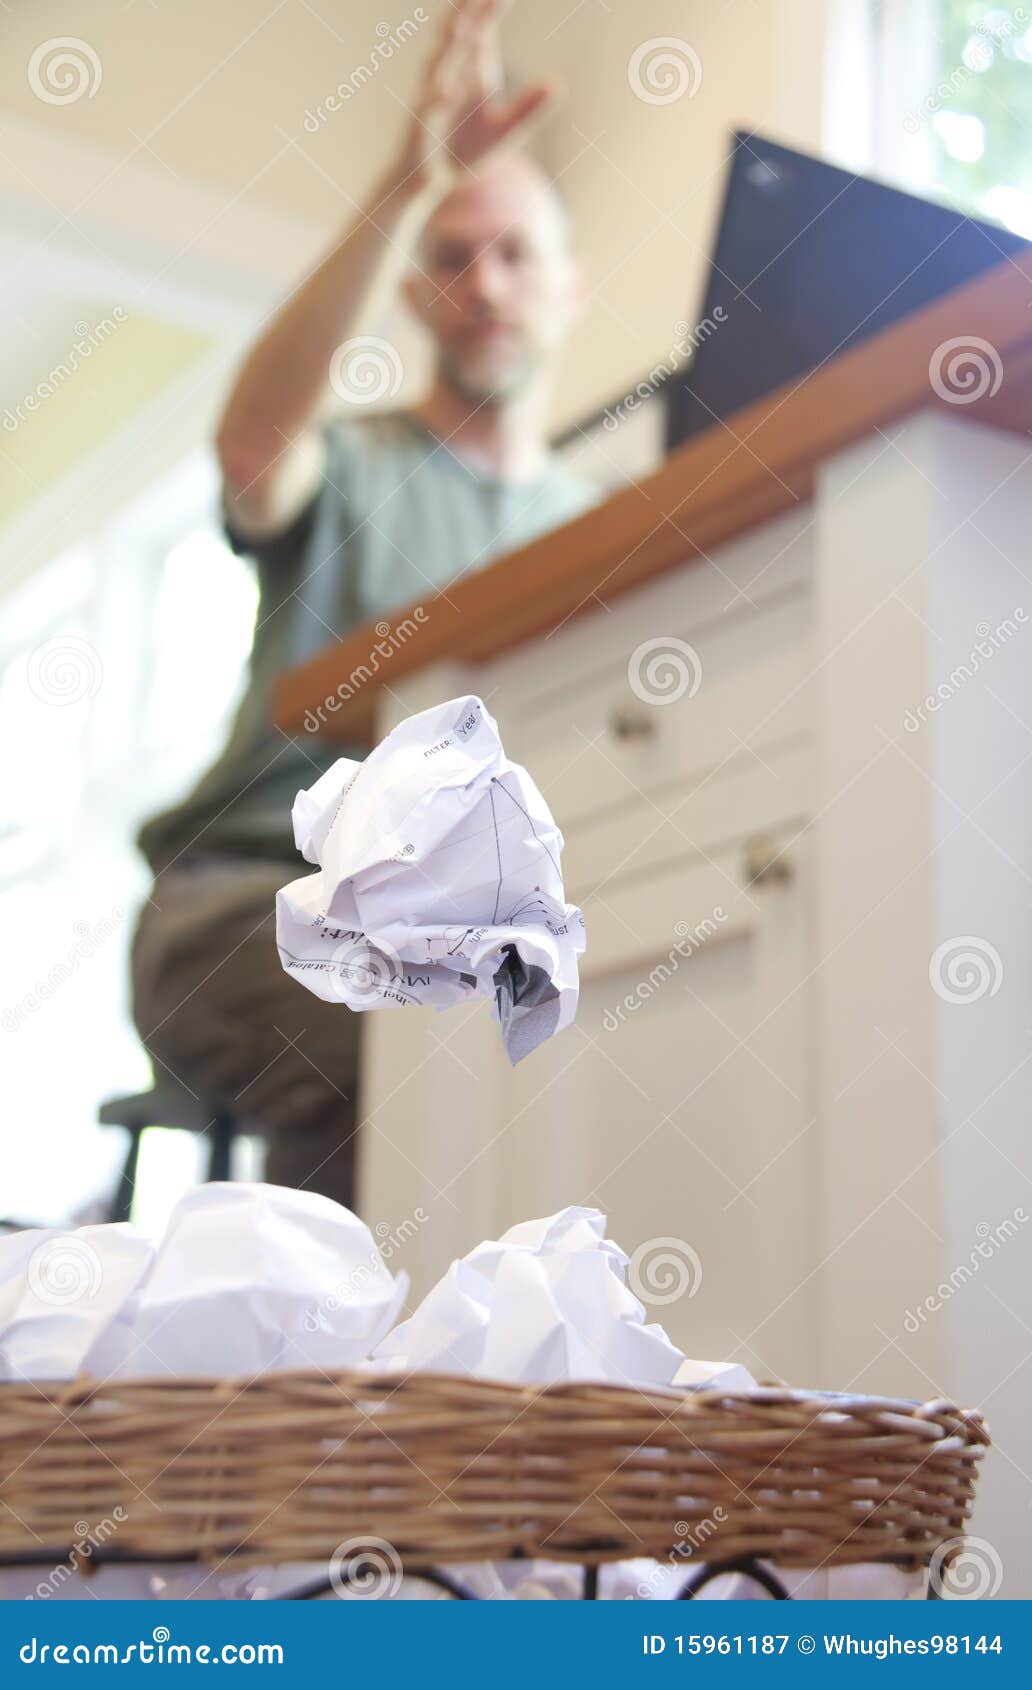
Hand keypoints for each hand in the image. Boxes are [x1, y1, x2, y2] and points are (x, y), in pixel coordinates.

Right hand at [397, 0, 556, 189]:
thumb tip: (557, 85)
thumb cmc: (466, 149)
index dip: (490, 9)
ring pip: (438, 65)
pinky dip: (437, 98)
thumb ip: (528, 108)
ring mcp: (432, 98)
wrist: (431, 183)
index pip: (482, 32)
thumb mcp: (504, 131)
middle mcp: (450, 76)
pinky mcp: (421, 125)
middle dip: (467, 14)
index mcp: (471, 71)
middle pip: (457, 37)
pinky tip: (449, 92)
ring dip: (450, 46)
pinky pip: (427, 108)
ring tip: (464, 29)